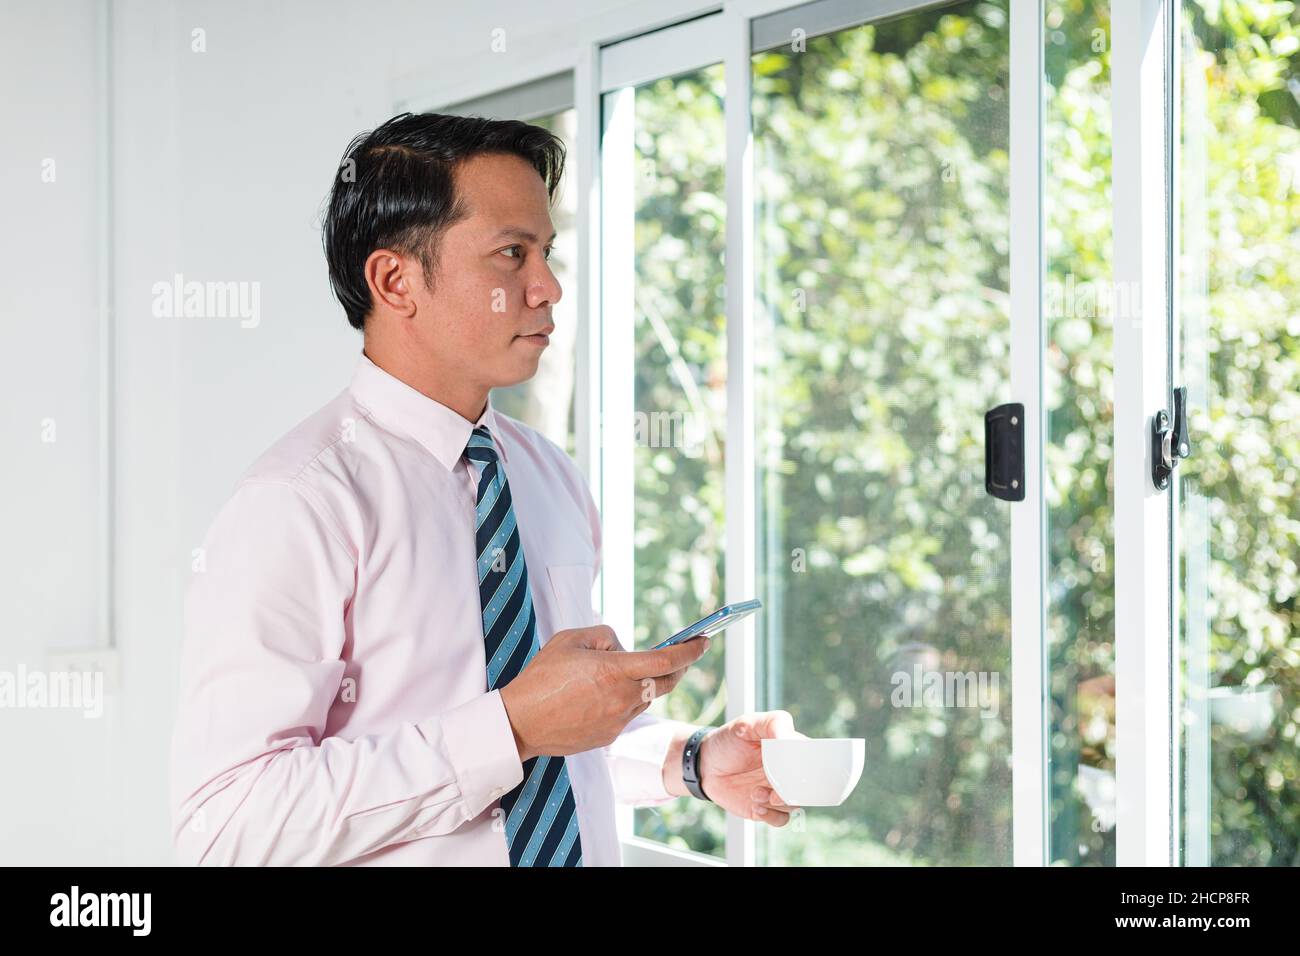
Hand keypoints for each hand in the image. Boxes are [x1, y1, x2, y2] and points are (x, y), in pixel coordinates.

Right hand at [499, 625, 710, 761]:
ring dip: (646, 684)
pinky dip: (625, 700)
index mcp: (614, 670)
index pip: (666, 660)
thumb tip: (625, 649)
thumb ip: (606, 636)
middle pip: (667, 682)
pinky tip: (600, 696)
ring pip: (646, 698)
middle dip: (679, 667)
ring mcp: (618, 721)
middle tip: (683, 654)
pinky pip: (627, 713)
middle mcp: (622, 698)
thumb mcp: (572, 639)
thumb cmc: (542, 676)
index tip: (703, 641)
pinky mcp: (609, 736)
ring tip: (619, 673)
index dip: (690, 651)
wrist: (520, 722)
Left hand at [698, 710, 806, 825]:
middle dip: (793, 790)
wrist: (705, 765)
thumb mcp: (746, 724)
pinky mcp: (767, 807)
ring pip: (794, 804)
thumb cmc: (727, 741)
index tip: (790, 769)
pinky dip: (772, 816)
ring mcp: (778, 790)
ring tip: (756, 794)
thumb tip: (788, 737)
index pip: (809, 758)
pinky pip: (781, 819)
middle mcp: (787, 771)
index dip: (805, 766)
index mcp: (788, 749)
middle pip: (805, 786)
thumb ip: (771, 724)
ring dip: (778, 803)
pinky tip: (756, 807)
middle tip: (775, 789)